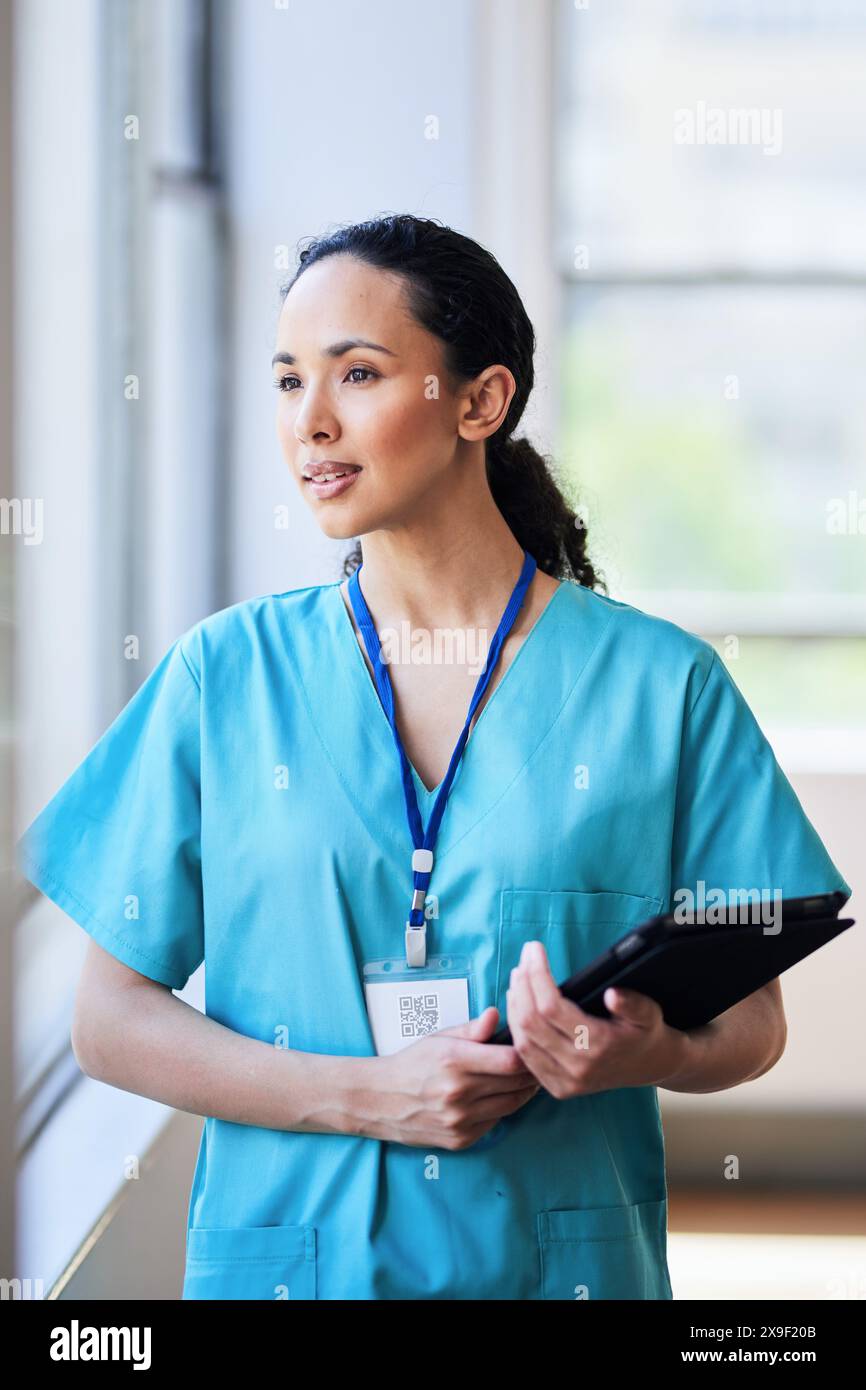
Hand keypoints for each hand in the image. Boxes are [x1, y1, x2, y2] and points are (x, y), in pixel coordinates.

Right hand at [371, 1006, 540, 1149]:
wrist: (381, 1100)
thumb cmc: (413, 1064)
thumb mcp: (439, 1038)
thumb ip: (472, 1029)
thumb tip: (496, 1015)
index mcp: (454, 1061)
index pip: (510, 1062)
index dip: (528, 1055)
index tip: (532, 1049)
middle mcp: (458, 1093)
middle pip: (515, 1084)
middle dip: (530, 1073)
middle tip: (536, 1063)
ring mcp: (459, 1120)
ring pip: (511, 1106)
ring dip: (522, 1092)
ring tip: (524, 1080)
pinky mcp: (460, 1139)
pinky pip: (495, 1122)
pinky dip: (502, 1109)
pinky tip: (498, 1097)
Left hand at [506, 940, 688, 1098]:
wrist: (650, 1065)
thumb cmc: (646, 1032)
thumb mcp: (649, 1013)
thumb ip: (633, 1004)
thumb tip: (613, 994)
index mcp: (599, 1046)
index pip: (551, 1007)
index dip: (537, 975)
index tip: (534, 949)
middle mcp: (578, 1068)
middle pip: (530, 1023)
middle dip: (522, 985)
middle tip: (523, 958)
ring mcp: (565, 1082)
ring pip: (522, 1041)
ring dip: (514, 1005)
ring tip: (518, 976)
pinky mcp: (557, 1088)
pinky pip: (526, 1057)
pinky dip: (517, 1027)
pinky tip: (518, 1004)